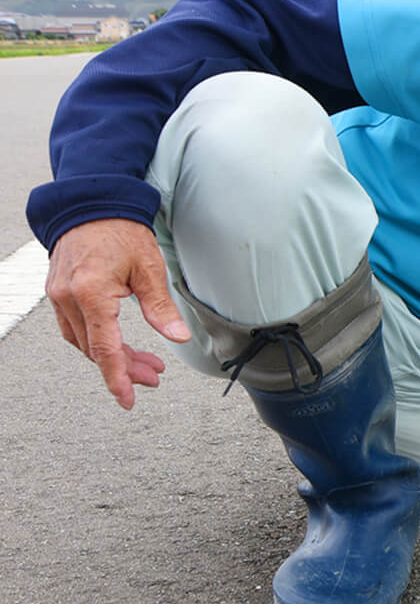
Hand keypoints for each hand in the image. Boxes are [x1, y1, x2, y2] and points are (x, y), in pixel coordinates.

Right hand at [44, 218, 188, 408]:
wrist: (92, 204)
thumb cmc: (121, 231)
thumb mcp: (149, 269)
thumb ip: (160, 308)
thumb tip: (178, 338)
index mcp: (90, 294)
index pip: (104, 348)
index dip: (117, 377)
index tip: (128, 399)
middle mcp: (67, 297)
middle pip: (94, 349)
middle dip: (124, 368)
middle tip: (153, 377)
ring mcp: (58, 295)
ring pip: (83, 341)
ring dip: (112, 356)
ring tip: (146, 364)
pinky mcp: (58, 291)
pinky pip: (75, 327)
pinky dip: (98, 340)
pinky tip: (120, 345)